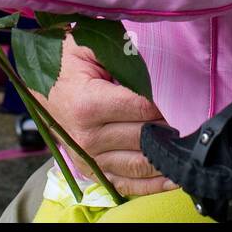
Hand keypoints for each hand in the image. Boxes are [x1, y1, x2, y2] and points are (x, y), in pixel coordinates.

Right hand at [33, 34, 176, 196]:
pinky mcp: (92, 171)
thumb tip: (155, 69)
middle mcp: (87, 137)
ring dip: (165, 159)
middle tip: (189, 122)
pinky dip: (151, 186)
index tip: (180, 101)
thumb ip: (121, 54)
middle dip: (169, 131)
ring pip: (139, 165)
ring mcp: (89, 157)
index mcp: (88, 105)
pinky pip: (126, 185)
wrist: (42, 85)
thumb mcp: (90, 45)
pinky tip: (172, 178)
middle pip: (144, 138)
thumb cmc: (68, 62)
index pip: (142, 110)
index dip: (165, 105)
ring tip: (185, 148)